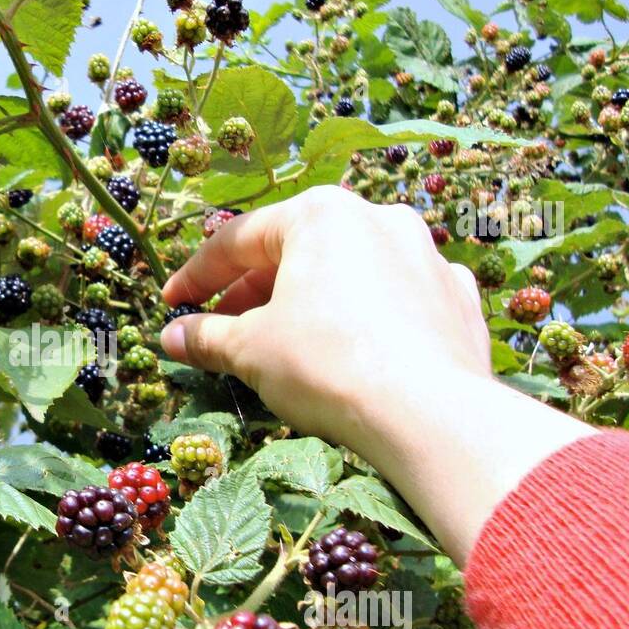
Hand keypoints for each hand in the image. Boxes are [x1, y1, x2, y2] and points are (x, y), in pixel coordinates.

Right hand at [159, 186, 593, 560]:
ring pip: (351, 274)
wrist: (430, 414)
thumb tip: (170, 336)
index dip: (197, 277)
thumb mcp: (251, 350)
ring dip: (310, 304)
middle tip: (223, 331)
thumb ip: (207, 336)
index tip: (173, 304)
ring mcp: (427, 256)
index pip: (239, 240)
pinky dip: (366, 320)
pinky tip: (352, 352)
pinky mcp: (457, 299)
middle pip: (298, 252)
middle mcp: (378, 218)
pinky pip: (398, 301)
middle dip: (255, 293)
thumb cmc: (326, 365)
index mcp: (320, 214)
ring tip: (284, 345)